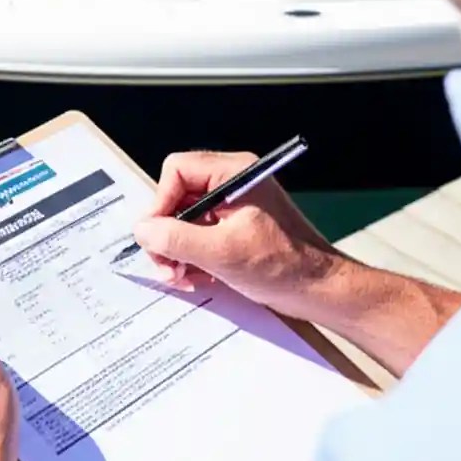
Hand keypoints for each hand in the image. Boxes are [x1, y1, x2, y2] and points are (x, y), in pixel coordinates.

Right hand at [134, 151, 460, 377]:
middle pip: (177, 196)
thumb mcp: (221, 252)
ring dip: (177, 251)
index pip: (177, 171)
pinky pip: (199, 236)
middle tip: (167, 265)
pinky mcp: (235, 229)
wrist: (318, 289)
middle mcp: (233, 184)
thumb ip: (176, 238)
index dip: (160, 204)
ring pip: (185, 220)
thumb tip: (142, 229)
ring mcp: (234, 207)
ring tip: (182, 277)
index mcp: (235, 174)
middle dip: (167, 234)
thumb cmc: (283, 266)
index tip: (156, 237)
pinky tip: (198, 279)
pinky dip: (193, 257)